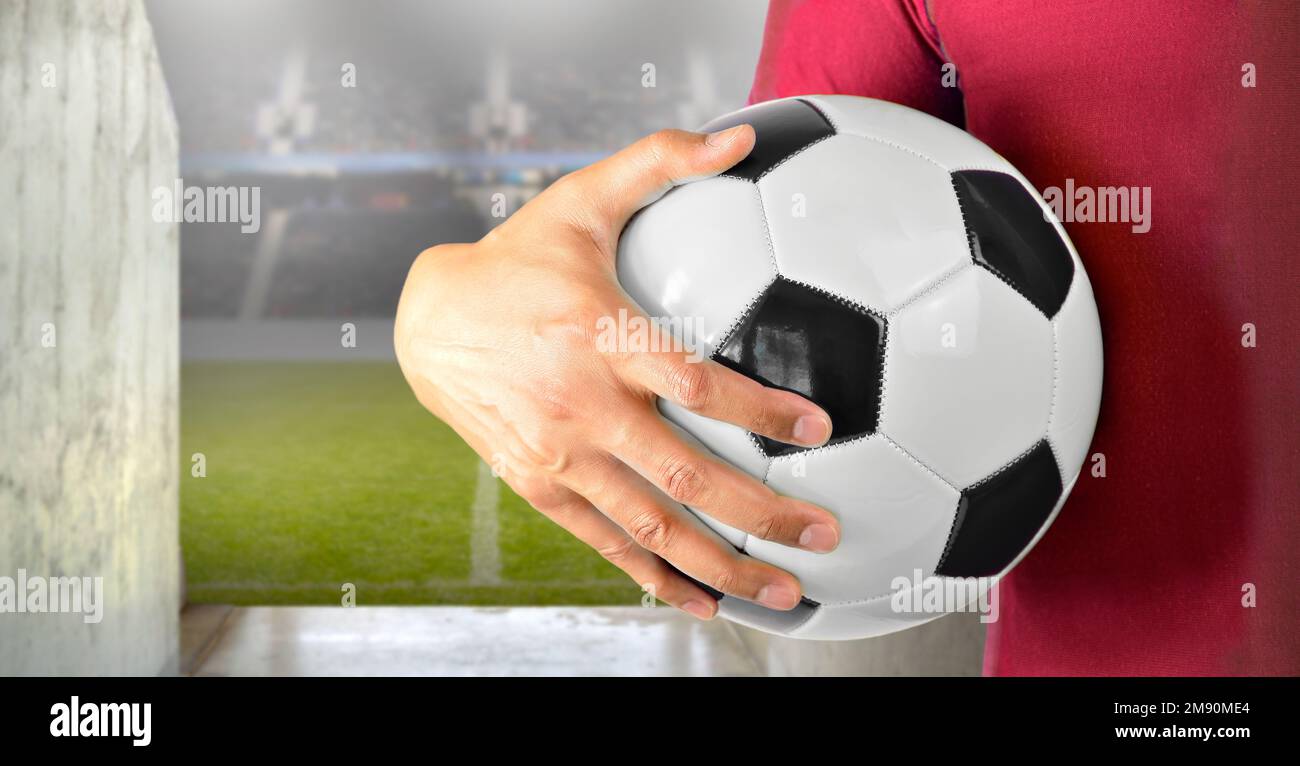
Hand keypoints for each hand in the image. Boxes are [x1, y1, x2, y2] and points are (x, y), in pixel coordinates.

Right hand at [394, 125, 838, 619]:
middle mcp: (584, 406)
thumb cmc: (519, 257)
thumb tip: (740, 131)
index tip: (820, 429)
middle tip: (827, 534)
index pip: (696, 385)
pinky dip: (655, 575)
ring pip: (651, 525)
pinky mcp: (539, 485)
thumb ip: (661, 160)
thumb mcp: (582, 199)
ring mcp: (560, 455)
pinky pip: (606, 541)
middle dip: (765, 512)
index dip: (762, 410)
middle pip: (687, 474)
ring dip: (722, 564)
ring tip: (784, 593)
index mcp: (602, 336)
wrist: (430, 321)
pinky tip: (701, 600)